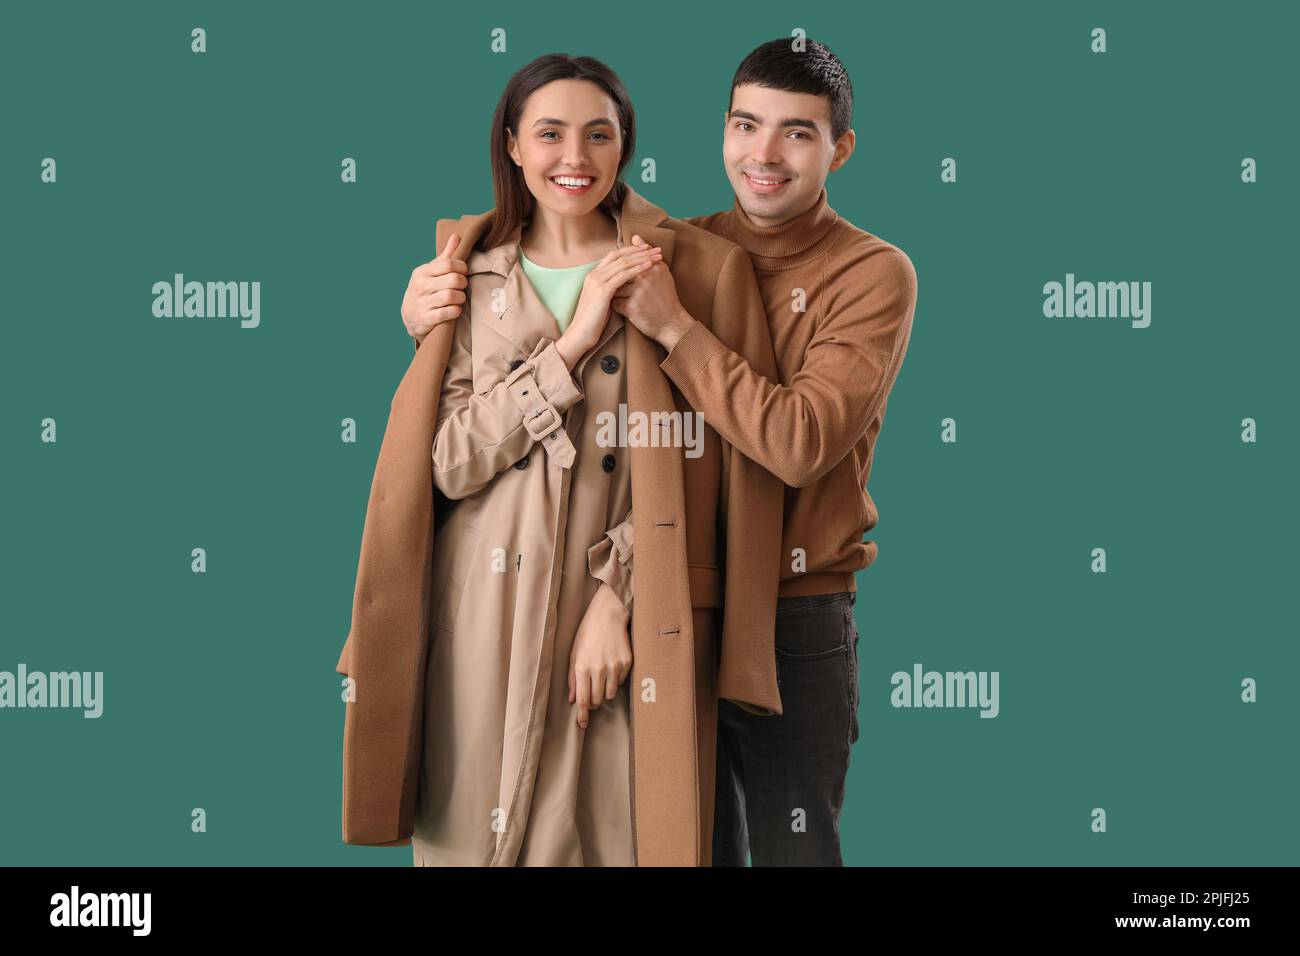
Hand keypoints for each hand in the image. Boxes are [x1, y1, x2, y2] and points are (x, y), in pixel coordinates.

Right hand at [402, 233, 468, 343]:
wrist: (410, 315)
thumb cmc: (425, 288)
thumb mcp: (431, 271)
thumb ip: (445, 255)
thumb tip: (457, 236)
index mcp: (422, 272)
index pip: (448, 264)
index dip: (462, 267)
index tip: (463, 271)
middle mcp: (421, 286)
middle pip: (454, 279)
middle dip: (463, 282)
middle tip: (462, 285)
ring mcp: (423, 303)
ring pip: (451, 296)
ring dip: (461, 298)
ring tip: (459, 298)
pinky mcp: (427, 318)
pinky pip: (447, 313)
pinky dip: (455, 311)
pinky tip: (456, 309)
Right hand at [555, 243, 661, 368]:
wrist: (580, 333)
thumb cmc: (593, 321)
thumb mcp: (602, 300)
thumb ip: (609, 289)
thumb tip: (623, 285)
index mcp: (593, 275)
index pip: (614, 255)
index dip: (631, 250)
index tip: (646, 248)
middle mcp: (594, 274)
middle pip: (619, 256)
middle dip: (639, 250)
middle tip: (656, 248)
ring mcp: (597, 281)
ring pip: (623, 263)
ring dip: (642, 257)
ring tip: (657, 255)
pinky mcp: (603, 290)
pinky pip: (623, 275)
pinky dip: (637, 269)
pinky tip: (649, 266)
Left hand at [567, 583, 632, 729]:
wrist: (608, 615)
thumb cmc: (588, 633)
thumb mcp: (574, 653)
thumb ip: (572, 678)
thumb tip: (573, 699)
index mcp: (582, 667)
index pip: (582, 700)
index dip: (582, 715)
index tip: (583, 725)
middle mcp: (598, 669)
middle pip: (596, 700)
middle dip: (593, 702)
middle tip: (591, 693)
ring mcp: (614, 667)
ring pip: (610, 694)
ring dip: (604, 692)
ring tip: (601, 678)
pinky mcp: (627, 663)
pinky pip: (620, 682)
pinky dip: (615, 680)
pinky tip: (611, 666)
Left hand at [610, 235, 694, 350]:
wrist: (672, 323)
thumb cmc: (665, 296)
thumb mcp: (661, 272)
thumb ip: (647, 253)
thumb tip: (634, 236)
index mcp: (653, 267)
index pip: (629, 262)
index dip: (626, 272)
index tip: (629, 280)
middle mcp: (645, 277)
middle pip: (620, 275)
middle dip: (621, 284)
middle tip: (629, 292)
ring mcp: (638, 292)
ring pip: (615, 289)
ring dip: (619, 296)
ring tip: (633, 301)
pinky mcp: (632, 307)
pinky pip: (615, 303)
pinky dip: (620, 308)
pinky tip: (630, 310)